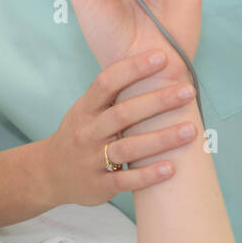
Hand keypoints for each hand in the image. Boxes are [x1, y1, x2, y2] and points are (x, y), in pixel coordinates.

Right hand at [41, 52, 198, 206]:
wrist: (50, 174)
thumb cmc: (79, 136)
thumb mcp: (85, 112)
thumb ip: (111, 97)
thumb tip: (151, 69)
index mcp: (84, 110)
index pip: (106, 83)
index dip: (132, 69)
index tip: (161, 58)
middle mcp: (86, 132)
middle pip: (122, 114)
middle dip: (157, 101)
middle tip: (188, 91)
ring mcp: (91, 159)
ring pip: (127, 148)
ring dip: (160, 139)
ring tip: (191, 130)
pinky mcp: (99, 184)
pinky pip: (125, 180)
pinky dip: (148, 175)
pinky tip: (172, 168)